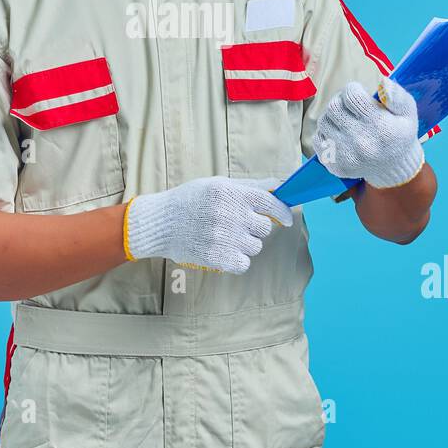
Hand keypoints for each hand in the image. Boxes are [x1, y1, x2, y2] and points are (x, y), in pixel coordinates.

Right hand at [123, 176, 293, 273]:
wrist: (160, 223)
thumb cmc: (190, 200)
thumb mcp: (217, 184)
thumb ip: (249, 186)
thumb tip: (279, 186)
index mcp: (232, 193)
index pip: (271, 203)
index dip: (283, 212)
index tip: (287, 219)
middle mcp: (231, 214)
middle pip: (265, 228)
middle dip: (255, 227)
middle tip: (236, 225)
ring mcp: (225, 238)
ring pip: (255, 246)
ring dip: (244, 244)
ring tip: (224, 237)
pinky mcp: (218, 258)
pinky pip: (244, 263)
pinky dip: (237, 260)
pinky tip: (223, 250)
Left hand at [312, 79, 423, 187]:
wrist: (394, 168)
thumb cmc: (399, 134)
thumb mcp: (408, 113)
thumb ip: (397, 95)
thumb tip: (382, 81)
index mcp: (379, 126)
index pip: (351, 96)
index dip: (353, 88)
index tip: (359, 93)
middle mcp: (361, 142)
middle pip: (333, 107)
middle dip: (340, 101)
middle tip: (350, 105)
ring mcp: (345, 155)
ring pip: (323, 122)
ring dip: (332, 117)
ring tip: (346, 120)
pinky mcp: (334, 164)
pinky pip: (316, 139)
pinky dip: (326, 133)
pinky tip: (339, 134)